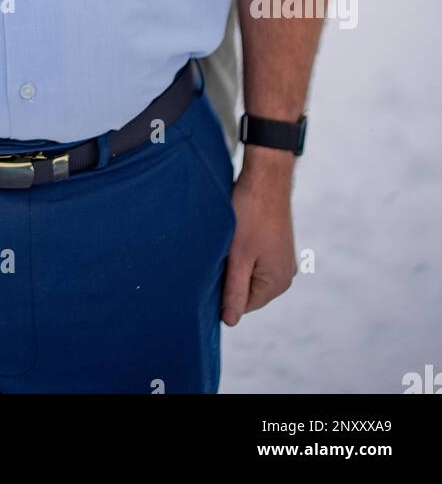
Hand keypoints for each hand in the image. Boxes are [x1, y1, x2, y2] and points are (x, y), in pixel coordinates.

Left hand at [221, 158, 297, 324]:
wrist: (265, 177)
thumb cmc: (251, 215)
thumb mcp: (238, 257)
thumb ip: (234, 291)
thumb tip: (230, 322)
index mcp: (277, 283)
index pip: (244, 306)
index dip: (224, 291)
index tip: (215, 267)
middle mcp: (285, 274)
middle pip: (247, 290)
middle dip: (230, 276)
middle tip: (221, 252)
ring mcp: (282, 259)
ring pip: (249, 273)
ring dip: (235, 263)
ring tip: (230, 242)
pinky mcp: (276, 245)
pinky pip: (254, 259)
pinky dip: (242, 252)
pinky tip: (236, 235)